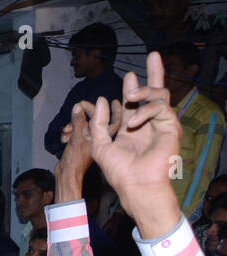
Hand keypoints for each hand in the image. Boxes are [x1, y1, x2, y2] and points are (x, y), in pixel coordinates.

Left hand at [86, 53, 182, 234]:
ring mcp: (160, 123)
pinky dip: (146, 111)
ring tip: (129, 94)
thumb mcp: (100, 144)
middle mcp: (147, 122)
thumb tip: (103, 99)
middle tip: (153, 55)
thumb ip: (99, 122)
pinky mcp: (171, 126)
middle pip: (154, 91)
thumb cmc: (118, 170)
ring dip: (143, 91)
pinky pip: (161, 107)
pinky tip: (134, 122)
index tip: (129, 75)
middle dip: (154, 72)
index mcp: (131, 127)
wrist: (135, 184)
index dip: (132, 87)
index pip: (132, 102)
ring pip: (159, 95)